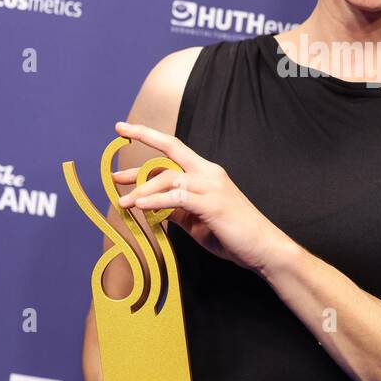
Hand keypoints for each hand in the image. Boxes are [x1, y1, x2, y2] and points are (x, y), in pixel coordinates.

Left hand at [112, 119, 292, 273]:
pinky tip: (140, 206)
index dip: (149, 137)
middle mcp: (209, 172)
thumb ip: (174, 208)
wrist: (263, 248)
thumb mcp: (196, 219)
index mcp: (206, 172)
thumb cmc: (231, 233)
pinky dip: (156, 201)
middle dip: (143, 139)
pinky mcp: (212, 203)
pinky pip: (177, 197)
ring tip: (124, 203)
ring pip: (169, 177)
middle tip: (117, 139)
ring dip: (142, 189)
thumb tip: (149, 205)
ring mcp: (212, 186)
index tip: (125, 132)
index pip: (174, 149)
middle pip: (171, 148)